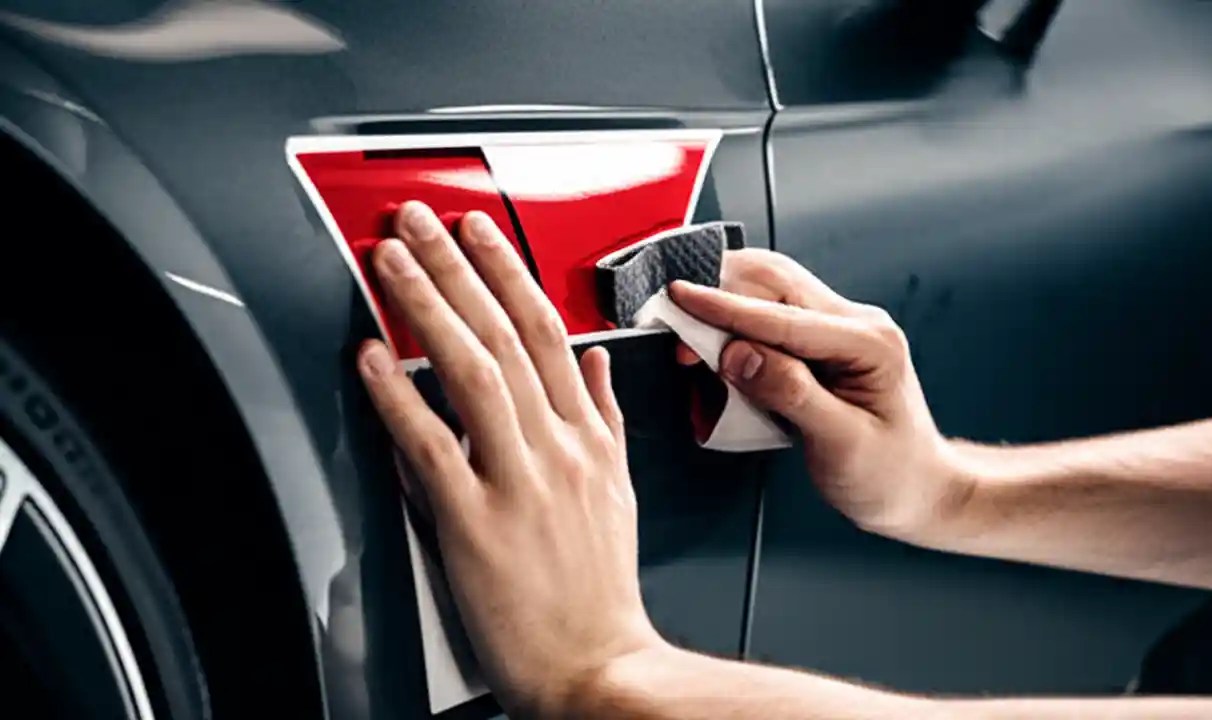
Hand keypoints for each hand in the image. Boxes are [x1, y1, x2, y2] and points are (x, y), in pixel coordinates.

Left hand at [357, 203, 666, 715]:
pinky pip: (429, 448)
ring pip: (471, 373)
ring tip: (393, 263)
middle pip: (505, 335)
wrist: (598, 666)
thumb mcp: (619, 490)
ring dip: (427, 308)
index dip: (507, 272)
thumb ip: (604, 418)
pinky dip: (398, 399)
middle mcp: (556, 449)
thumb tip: (593, 364)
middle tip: (419, 221)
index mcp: (588, 438)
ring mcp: (517, 483)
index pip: (548, 332)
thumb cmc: (601, 588)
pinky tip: (371, 361)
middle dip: (458, 266)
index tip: (480, 232)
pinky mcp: (475, 525)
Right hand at [671, 250, 970, 543]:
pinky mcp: (822, 343)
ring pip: (770, 293)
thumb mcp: (842, 444)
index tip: (681, 298)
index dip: (725, 308)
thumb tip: (740, 355)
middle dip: (720, 294)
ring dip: (727, 305)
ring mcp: (840, 330)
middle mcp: (856, 324)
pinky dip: (739, 325)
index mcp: (869, 343)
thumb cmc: (892, 474)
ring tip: (689, 334)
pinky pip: (772, 319)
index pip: (783, 317)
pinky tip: (717, 344)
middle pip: (775, 284)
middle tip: (674, 318)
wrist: (920, 490)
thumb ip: (791, 393)